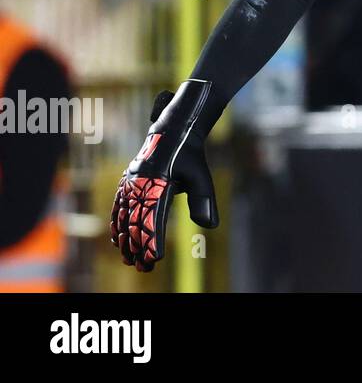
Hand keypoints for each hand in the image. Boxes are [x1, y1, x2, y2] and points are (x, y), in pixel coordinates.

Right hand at [109, 80, 219, 270]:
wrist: (175, 129)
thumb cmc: (190, 154)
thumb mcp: (200, 175)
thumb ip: (203, 200)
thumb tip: (210, 225)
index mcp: (157, 182)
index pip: (154, 218)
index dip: (153, 240)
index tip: (155, 258)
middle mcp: (140, 183)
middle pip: (135, 222)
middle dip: (137, 246)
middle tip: (142, 266)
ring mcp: (131, 182)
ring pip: (123, 216)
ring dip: (125, 239)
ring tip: (129, 258)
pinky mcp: (128, 181)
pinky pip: (118, 206)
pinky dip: (116, 223)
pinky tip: (117, 238)